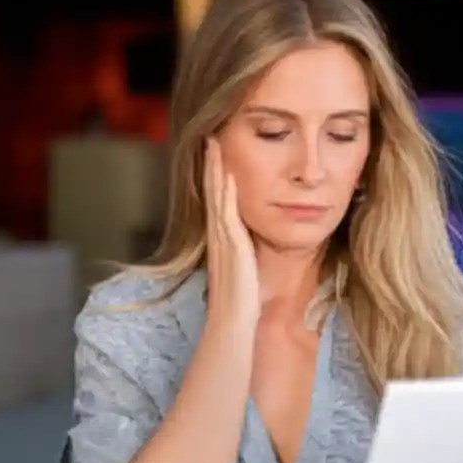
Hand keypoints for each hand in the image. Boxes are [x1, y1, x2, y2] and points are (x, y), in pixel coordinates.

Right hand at [203, 137, 259, 324]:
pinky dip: (225, 192)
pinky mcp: (232, 246)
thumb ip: (246, 259)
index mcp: (222, 242)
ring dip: (214, 170)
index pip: (217, 202)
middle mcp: (219, 237)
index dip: (215, 178)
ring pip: (216, 197)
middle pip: (212, 192)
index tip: (217, 155)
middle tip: (210, 138)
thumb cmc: (242, 306)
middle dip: (211, 165)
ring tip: (214, 144)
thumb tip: (252, 252)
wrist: (233, 325)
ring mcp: (223, 240)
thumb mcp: (245, 274)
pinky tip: (227, 173)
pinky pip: (226, 212)